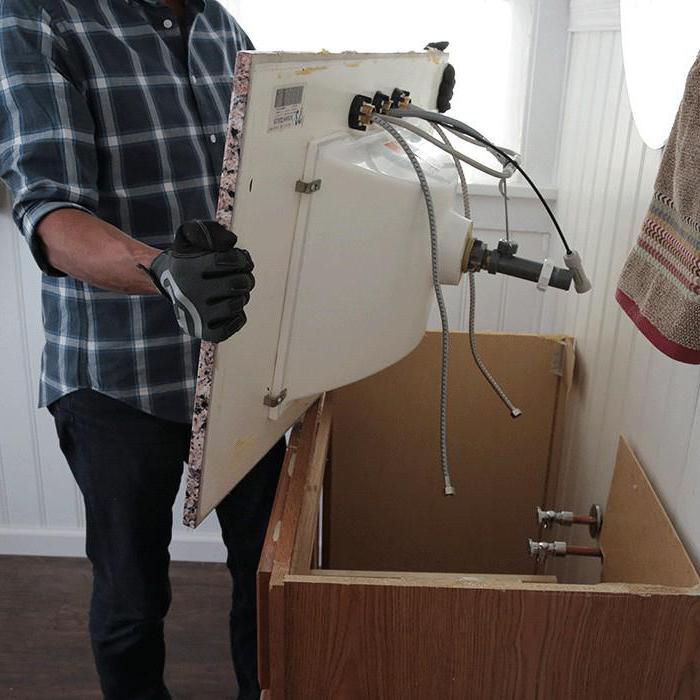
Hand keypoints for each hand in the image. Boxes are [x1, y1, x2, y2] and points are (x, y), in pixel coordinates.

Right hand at [143, 220, 254, 342]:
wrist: (168, 284)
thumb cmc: (187, 259)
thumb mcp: (190, 237)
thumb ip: (209, 231)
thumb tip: (231, 240)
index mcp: (186, 269)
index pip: (230, 261)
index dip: (241, 258)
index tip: (238, 259)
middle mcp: (188, 294)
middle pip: (238, 284)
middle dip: (245, 277)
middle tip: (241, 276)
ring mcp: (195, 316)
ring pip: (237, 304)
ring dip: (242, 295)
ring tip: (233, 291)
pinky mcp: (203, 333)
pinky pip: (234, 325)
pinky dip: (239, 316)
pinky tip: (231, 306)